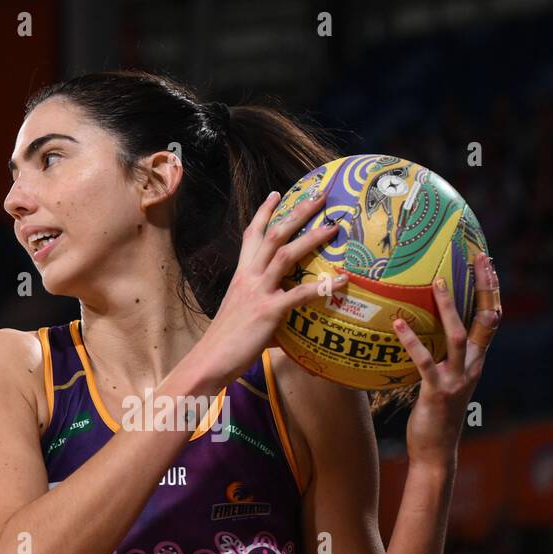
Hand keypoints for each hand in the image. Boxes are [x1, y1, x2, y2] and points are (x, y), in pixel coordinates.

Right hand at [187, 190, 346, 389]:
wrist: (209, 360)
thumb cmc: (225, 342)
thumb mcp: (241, 313)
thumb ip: (261, 304)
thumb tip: (281, 309)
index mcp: (241, 275)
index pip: (252, 235)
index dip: (264, 213)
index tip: (277, 193)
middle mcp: (249, 277)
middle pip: (274, 235)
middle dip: (297, 213)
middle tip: (319, 197)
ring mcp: (258, 292)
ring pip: (286, 255)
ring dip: (311, 238)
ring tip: (333, 227)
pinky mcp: (269, 311)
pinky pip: (300, 294)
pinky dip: (323, 286)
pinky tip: (343, 281)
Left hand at [392, 253, 501, 469]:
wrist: (436, 452)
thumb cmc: (436, 415)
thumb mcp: (446, 381)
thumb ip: (443, 357)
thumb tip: (426, 330)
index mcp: (476, 362)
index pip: (491, 319)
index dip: (492, 290)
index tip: (487, 262)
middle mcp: (472, 367)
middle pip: (485, 320)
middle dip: (484, 288)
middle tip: (478, 259)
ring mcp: (457, 379)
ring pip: (457, 336)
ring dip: (449, 307)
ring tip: (437, 282)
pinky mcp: (436, 391)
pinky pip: (424, 361)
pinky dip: (412, 341)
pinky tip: (398, 324)